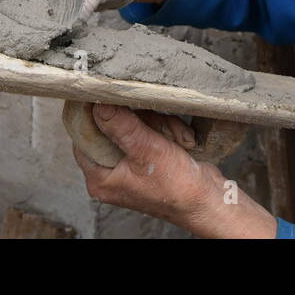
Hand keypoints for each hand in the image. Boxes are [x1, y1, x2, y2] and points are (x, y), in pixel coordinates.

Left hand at [73, 104, 277, 237]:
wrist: (212, 201)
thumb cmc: (179, 188)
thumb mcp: (147, 151)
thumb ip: (121, 126)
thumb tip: (98, 104)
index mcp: (101, 178)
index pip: (82, 137)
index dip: (92, 114)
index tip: (104, 93)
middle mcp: (112, 173)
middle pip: (112, 127)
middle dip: (140, 121)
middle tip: (157, 126)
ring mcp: (130, 164)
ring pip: (135, 124)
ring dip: (159, 125)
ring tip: (174, 138)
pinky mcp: (148, 157)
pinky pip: (150, 131)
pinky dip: (167, 131)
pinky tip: (180, 140)